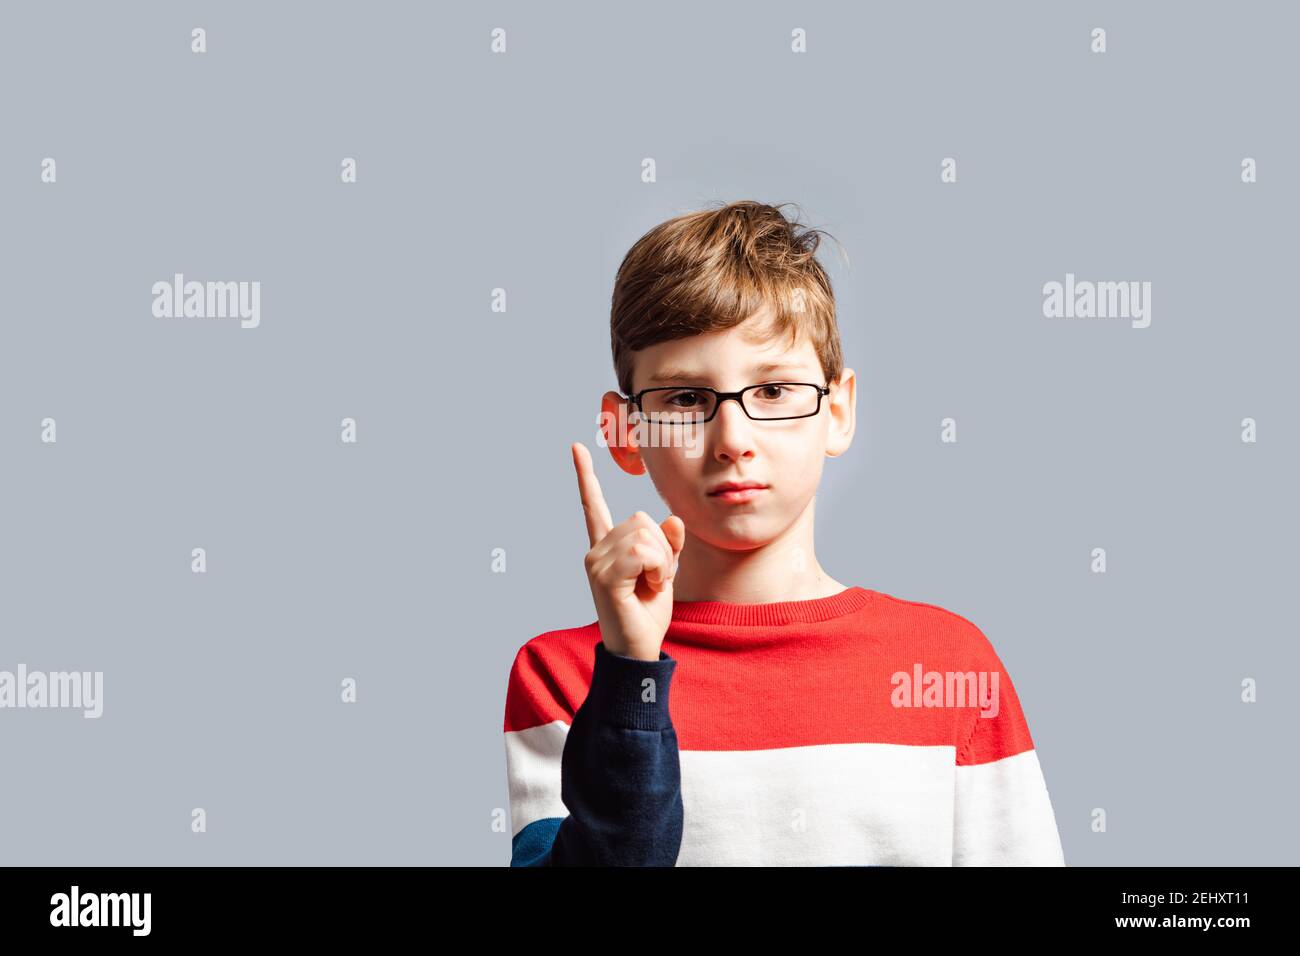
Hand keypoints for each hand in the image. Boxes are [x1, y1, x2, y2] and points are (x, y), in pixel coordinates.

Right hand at [572, 441, 685, 660]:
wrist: (638, 650)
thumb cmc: (648, 613)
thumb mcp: (665, 572)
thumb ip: (669, 545)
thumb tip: (673, 519)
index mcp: (606, 547)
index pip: (593, 505)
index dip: (585, 476)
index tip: (576, 447)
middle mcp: (596, 551)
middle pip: (641, 519)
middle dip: (661, 547)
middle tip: (655, 578)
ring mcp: (597, 563)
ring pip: (644, 535)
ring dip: (660, 561)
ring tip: (650, 585)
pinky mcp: (605, 578)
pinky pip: (642, 554)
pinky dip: (656, 569)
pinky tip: (647, 587)